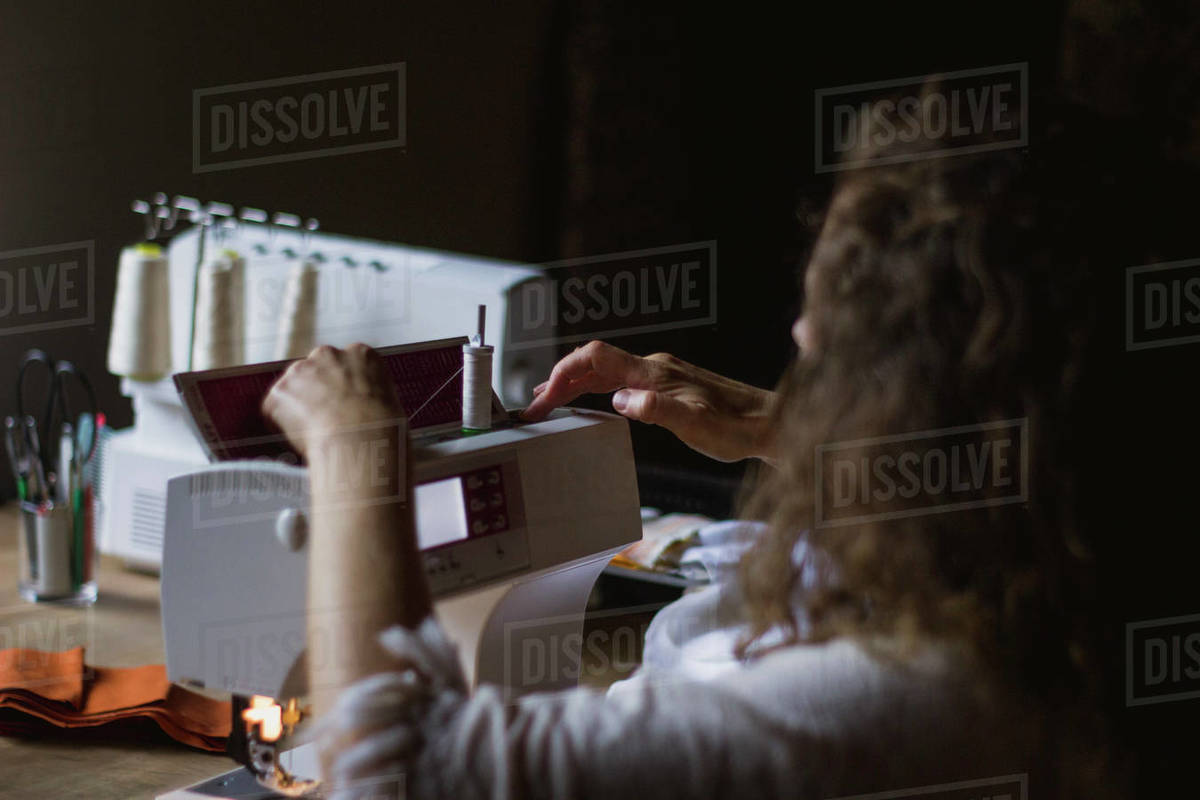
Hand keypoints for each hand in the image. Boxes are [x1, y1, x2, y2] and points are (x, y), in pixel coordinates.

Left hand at [262, 343, 404, 459]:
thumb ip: (366, 394)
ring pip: (294, 388)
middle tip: (326, 418)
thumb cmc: (380, 427)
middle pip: (316, 370)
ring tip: (314, 432)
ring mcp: (301, 370)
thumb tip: (359, 410)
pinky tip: (300, 438)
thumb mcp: (387, 400)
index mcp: (361, 355)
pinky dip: (282, 424)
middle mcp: (328, 355)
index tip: (343, 403)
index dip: (343, 387)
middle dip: (317, 391)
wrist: (359, 439)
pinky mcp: (279, 391)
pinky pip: (275, 409)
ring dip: (299, 405)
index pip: (345, 365)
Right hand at [521, 340, 777, 462]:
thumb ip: (658, 409)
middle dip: (559, 380)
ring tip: (548, 403)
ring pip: (605, 372)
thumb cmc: (736, 428)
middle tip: (534, 409)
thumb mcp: (696, 424)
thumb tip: (621, 400)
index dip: (563, 373)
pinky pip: (620, 381)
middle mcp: (653, 367)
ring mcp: (660, 376)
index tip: (542, 400)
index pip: (595, 358)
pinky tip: (591, 404)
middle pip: (593, 362)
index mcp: (653, 372)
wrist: (769, 425)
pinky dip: (594, 390)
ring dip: (573, 385)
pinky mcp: (667, 387)